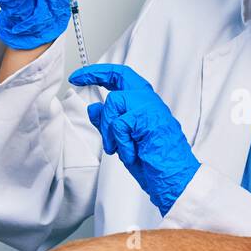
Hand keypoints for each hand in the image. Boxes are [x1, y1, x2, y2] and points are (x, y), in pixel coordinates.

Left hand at [68, 64, 200, 214]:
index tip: (80, 76)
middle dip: (94, 75)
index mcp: (144, 104)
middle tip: (77, 79)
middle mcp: (149, 100)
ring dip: (108, 129)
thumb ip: (108, 123)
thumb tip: (93, 108)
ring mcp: (150, 106)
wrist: (173, 176)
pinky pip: (120, 124)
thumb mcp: (122, 140)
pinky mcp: (148, 117)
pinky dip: (120, 142)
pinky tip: (130, 152)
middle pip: (119, 77)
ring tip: (117, 148)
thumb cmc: (153, 161)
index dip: (99, 74)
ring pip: (114, 102)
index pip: (121, 79)